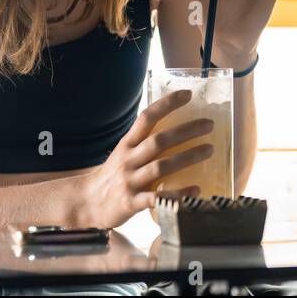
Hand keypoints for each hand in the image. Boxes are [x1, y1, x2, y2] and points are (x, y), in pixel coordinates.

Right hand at [78, 89, 214, 228]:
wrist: (87, 203)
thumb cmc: (114, 176)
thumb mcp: (125, 153)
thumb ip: (145, 141)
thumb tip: (179, 128)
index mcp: (127, 144)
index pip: (147, 117)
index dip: (167, 104)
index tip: (188, 94)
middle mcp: (128, 159)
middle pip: (158, 141)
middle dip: (186, 131)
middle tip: (209, 125)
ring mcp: (129, 181)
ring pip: (160, 166)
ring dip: (187, 157)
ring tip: (209, 150)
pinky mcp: (131, 203)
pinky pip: (157, 198)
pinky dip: (178, 194)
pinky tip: (196, 190)